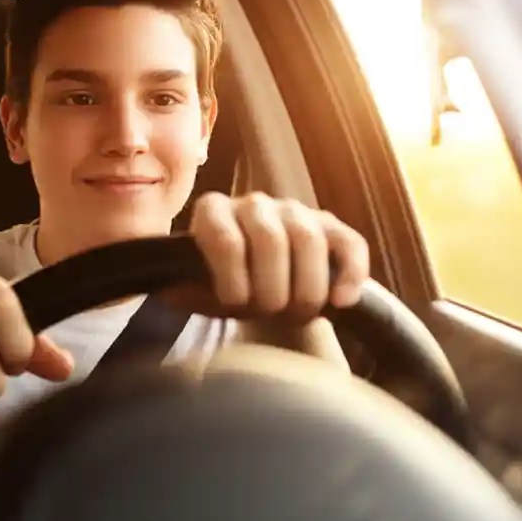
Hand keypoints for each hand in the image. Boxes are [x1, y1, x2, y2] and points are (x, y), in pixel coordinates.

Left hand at [187, 192, 368, 321]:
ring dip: (306, 287)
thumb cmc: (220, 286)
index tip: (235, 306)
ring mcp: (294, 211)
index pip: (225, 238)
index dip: (231, 277)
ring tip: (298, 316)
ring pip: (309, 240)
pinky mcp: (330, 226)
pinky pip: (349, 244)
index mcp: (214, 211)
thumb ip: (183, 289)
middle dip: (272, 287)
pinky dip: (350, 274)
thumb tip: (172, 292)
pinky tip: (341, 303)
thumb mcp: (195, 289)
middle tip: (270, 315)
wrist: (258, 284)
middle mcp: (254, 204)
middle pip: (271, 240)